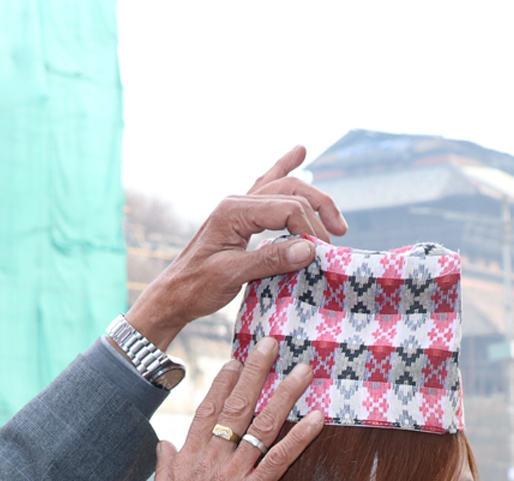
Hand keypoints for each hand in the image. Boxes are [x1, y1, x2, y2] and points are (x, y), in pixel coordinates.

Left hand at [126, 147, 347, 348]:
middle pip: (289, 191)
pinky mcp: (241, 217)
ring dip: (312, 198)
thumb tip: (309, 248)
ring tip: (335, 219)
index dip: (310, 228)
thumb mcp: (232, 275)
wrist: (175, 294)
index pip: (285, 208)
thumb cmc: (197, 286)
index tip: (323, 253)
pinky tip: (299, 152)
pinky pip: (268, 187)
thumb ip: (269, 260)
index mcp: (233, 211)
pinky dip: (284, 169)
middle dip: (318, 209)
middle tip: (338, 235)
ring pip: (283, 187)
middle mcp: (237, 202)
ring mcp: (238, 206)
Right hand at [141, 338, 324, 480]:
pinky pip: (280, 459)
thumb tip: (163, 444)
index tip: (237, 360)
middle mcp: (211, 459)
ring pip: (262, 425)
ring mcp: (233, 475)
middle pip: (236, 405)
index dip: (223, 382)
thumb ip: (164, 466)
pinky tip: (317, 417)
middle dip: (255, 371)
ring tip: (302, 369)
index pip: (207, 409)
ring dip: (284, 393)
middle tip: (272, 343)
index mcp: (188, 458)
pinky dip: (300, 437)